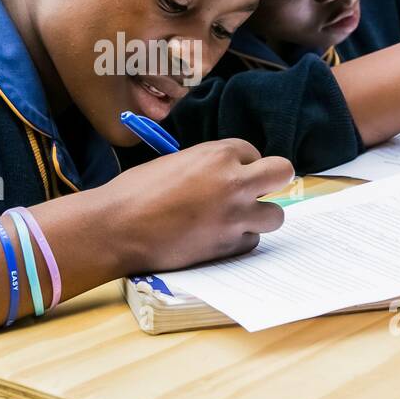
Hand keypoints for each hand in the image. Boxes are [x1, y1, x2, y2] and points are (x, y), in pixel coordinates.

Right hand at [97, 139, 292, 274]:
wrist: (117, 227)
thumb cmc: (136, 192)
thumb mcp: (176, 163)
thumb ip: (207, 166)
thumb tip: (222, 174)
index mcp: (218, 154)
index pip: (252, 152)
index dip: (241, 164)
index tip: (229, 174)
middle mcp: (234, 182)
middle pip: (282, 173)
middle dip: (272, 180)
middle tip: (256, 190)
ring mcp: (236, 216)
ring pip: (275, 215)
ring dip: (259, 216)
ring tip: (235, 219)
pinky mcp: (229, 246)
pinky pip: (251, 242)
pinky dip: (238, 240)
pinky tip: (216, 237)